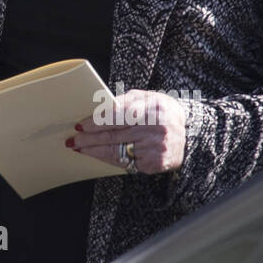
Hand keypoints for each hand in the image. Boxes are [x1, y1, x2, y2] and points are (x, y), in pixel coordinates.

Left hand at [69, 90, 186, 173]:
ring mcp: (155, 149)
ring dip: (95, 151)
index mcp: (152, 109)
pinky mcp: (155, 164)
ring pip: (117, 152)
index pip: (118, 116)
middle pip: (114, 136)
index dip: (96, 122)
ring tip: (79, 148)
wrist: (190, 135)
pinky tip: (98, 156)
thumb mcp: (148, 97)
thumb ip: (126, 101)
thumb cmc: (162, 111)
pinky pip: (126, 163)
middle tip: (73, 140)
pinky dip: (109, 160)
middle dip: (89, 139)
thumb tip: (100, 108)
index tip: (80, 125)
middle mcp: (155, 130)